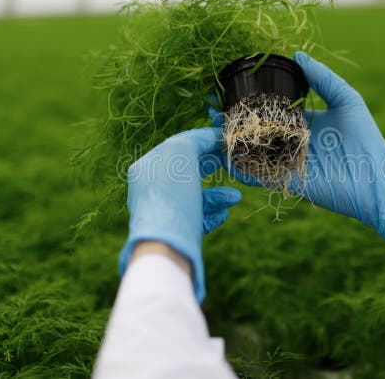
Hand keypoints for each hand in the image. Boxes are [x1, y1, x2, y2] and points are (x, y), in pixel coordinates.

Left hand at [118, 127, 241, 302]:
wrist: (164, 247)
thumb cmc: (170, 195)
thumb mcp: (180, 153)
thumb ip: (194, 139)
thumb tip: (210, 137)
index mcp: (148, 167)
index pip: (179, 146)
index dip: (205, 140)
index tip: (229, 140)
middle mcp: (153, 188)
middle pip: (188, 171)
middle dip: (213, 166)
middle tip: (234, 162)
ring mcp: (164, 210)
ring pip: (196, 196)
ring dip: (219, 194)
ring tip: (236, 197)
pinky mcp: (176, 231)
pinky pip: (198, 217)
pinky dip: (214, 213)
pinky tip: (224, 214)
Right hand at [210, 52, 384, 257]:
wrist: (377, 178)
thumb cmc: (365, 137)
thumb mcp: (346, 99)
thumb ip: (323, 78)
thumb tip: (298, 53)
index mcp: (303, 122)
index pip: (272, 110)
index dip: (252, 102)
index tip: (230, 90)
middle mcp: (292, 142)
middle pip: (257, 131)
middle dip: (234, 122)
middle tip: (212, 111)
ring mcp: (287, 163)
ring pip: (254, 152)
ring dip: (232, 144)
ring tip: (211, 131)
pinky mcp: (287, 183)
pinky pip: (259, 176)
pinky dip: (242, 170)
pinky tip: (225, 159)